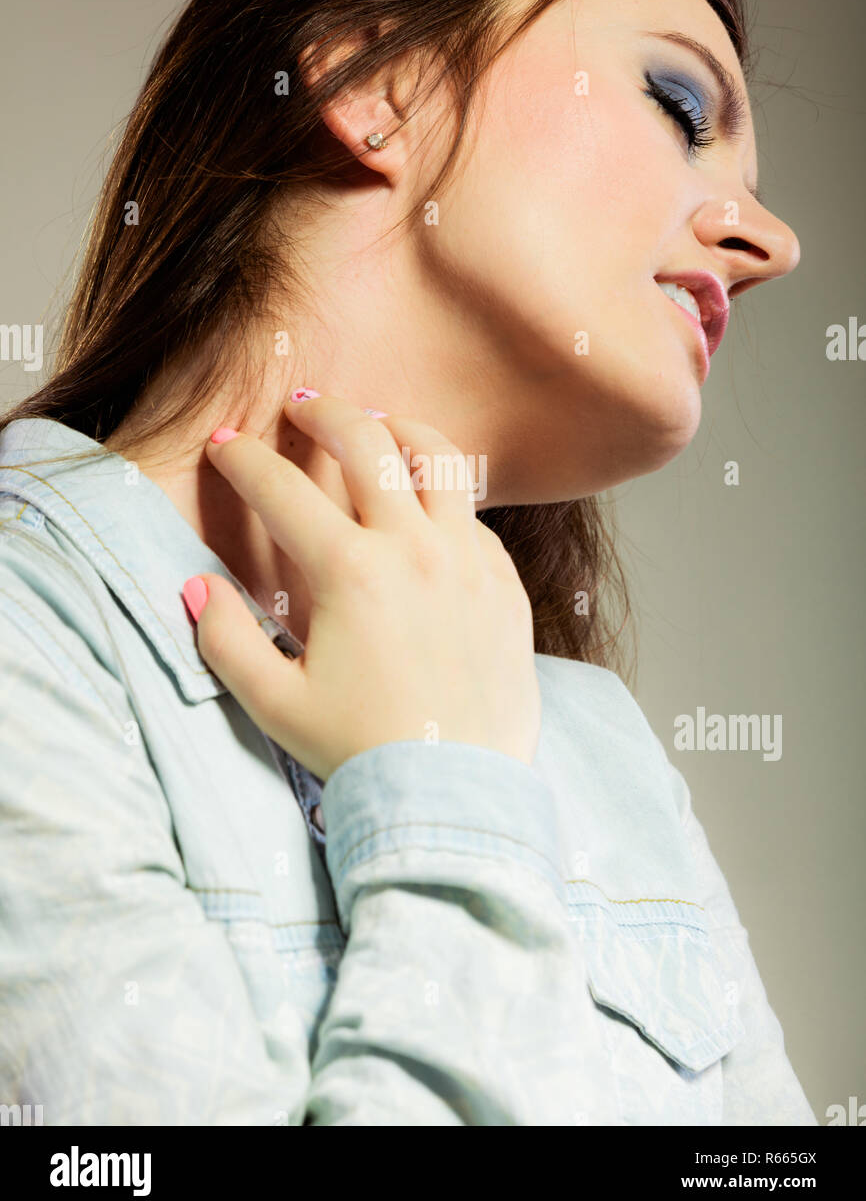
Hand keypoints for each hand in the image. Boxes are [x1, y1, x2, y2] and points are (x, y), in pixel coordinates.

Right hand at [184, 394, 540, 780]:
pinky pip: (472, 513)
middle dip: (324, 412)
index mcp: (351, 574)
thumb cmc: (362, 752)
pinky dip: (441, 493)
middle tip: (301, 406)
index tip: (223, 444)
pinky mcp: (504, 581)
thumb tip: (192, 585)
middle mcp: (415, 550)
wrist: (455, 794)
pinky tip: (422, 505)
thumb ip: (223, 640)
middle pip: (367, 441)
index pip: (282, 490)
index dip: (242, 460)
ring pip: (438, 456)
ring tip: (376, 422)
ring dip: (399, 427)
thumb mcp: (275, 704)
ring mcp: (469, 560)